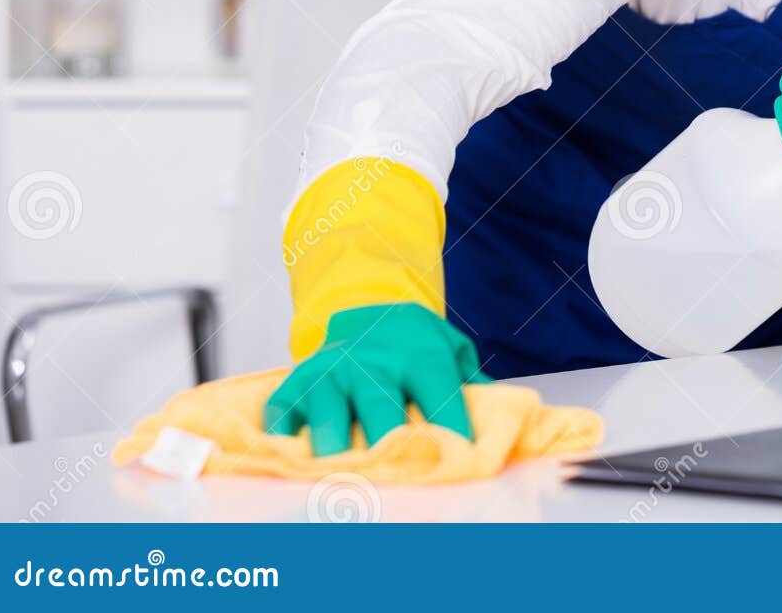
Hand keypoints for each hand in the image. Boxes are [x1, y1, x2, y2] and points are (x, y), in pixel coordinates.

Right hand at [263, 302, 490, 456]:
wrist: (369, 309)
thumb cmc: (417, 346)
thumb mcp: (453, 351)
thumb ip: (474, 384)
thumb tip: (499, 423)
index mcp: (419, 355)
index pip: (439, 395)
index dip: (452, 429)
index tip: (460, 459)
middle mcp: (372, 361)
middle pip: (382, 408)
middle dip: (391, 442)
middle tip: (400, 472)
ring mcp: (329, 371)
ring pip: (328, 412)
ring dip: (333, 444)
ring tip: (342, 471)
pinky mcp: (294, 384)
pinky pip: (282, 414)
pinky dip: (284, 437)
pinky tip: (293, 457)